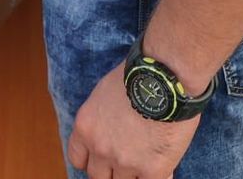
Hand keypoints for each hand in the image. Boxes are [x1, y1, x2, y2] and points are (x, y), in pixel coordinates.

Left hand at [66, 65, 198, 178]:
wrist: (164, 79)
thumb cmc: (138, 74)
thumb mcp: (105, 92)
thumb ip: (103, 116)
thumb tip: (112, 126)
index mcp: (86, 127)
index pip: (77, 158)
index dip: (90, 160)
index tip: (100, 158)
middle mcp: (100, 148)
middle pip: (97, 176)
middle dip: (110, 169)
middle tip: (125, 159)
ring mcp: (125, 162)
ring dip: (134, 172)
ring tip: (148, 157)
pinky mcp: (152, 169)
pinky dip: (156, 175)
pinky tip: (164, 165)